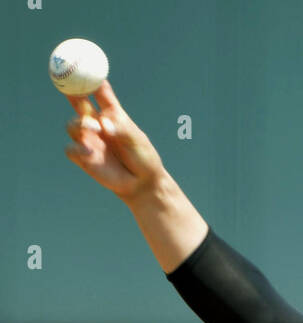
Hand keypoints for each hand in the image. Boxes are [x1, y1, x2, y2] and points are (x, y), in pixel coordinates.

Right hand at [62, 79, 164, 202]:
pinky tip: (89, 152)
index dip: (92, 78)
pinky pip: (71, 149)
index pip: (99, 91)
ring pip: (72, 125)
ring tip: (94, 128)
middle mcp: (97, 123)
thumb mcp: (137, 140)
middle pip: (78, 101)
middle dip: (70, 90)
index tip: (87, 67)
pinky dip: (77, 149)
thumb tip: (103, 124)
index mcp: (112, 113)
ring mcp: (89, 140)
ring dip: (80, 124)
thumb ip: (121, 129)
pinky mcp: (84, 158)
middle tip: (69, 83)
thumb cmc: (143, 158)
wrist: (142, 184)